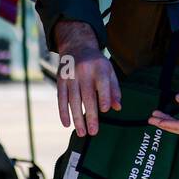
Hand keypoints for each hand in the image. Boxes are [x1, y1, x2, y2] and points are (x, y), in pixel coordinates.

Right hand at [54, 20, 120, 136]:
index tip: (105, 110)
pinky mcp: (60, 80)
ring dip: (77, 118)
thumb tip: (117, 107)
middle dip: (90, 115)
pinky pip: (61, 98)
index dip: (104, 96)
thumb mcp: (109, 71)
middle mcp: (83, 71)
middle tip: (94, 132)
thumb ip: (114, 89)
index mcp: (99, 67)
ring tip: (82, 133)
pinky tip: (66, 124)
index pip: (102, 82)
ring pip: (73, 100)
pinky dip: (63, 112)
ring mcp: (70, 75)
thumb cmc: (97, 63)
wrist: (76, 46)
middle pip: (87, 96)